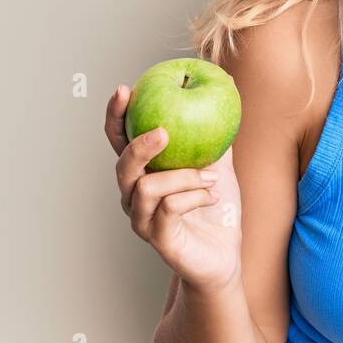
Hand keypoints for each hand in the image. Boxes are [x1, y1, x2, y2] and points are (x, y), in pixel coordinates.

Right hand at [105, 85, 242, 293]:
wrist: (225, 254)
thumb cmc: (216, 208)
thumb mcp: (219, 164)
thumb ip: (216, 134)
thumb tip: (226, 88)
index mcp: (144, 172)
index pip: (120, 141)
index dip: (116, 116)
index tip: (125, 89)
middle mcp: (135, 195)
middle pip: (123, 166)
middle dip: (139, 145)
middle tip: (164, 131)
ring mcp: (142, 219)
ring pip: (146, 188)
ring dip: (182, 177)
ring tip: (211, 177)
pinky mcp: (157, 239)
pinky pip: (168, 210)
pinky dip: (193, 197)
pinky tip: (212, 194)